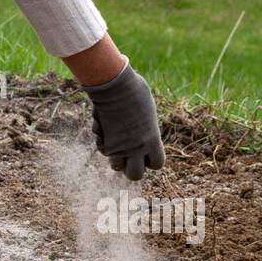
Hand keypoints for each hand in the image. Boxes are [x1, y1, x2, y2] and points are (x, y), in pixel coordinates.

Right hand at [85, 63, 165, 181]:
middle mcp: (137, 148)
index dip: (151, 160)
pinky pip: (104, 151)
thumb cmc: (134, 91)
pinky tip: (105, 128)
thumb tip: (144, 134)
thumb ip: (148, 127)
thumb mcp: (148, 110)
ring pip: (116, 167)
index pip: (157, 164)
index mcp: (152, 139)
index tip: (146, 151)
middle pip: (136, 175)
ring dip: (116, 157)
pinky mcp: (105, 143)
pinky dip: (104, 144)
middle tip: (129, 157)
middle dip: (131, 168)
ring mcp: (120, 147)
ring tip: (116, 140)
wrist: (115, 85)